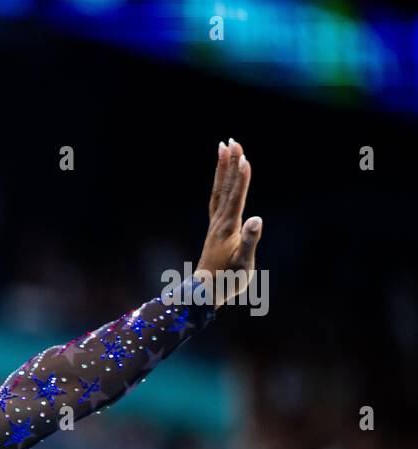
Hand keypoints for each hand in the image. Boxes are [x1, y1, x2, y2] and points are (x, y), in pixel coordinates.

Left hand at [194, 138, 262, 305]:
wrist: (203, 294)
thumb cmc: (226, 282)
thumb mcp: (243, 265)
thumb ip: (250, 241)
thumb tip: (256, 219)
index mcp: (228, 229)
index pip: (237, 197)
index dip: (242, 177)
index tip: (245, 157)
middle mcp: (219, 223)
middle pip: (225, 187)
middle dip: (229, 164)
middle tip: (231, 141)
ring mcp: (215, 225)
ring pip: (218, 191)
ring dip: (222, 169)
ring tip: (224, 148)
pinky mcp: (215, 230)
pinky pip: (217, 200)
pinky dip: (221, 185)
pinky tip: (223, 178)